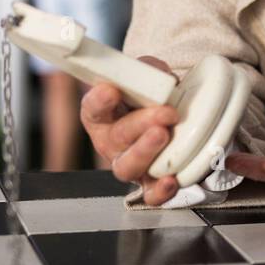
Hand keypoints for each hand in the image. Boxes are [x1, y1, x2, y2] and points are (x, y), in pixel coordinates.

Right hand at [80, 55, 180, 205]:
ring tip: (163, 135)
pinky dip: (159, 190)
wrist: (168, 117)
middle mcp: (111, 142)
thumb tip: (161, 76)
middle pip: (117, 137)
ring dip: (145, 152)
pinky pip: (149, 193)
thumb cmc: (150, 97)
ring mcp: (129, 164)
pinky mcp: (148, 182)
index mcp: (103, 115)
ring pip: (127, 166)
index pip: (93, 108)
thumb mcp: (148, 76)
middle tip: (163, 113)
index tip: (110, 91)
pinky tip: (170, 180)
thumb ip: (150, 71)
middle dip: (140, 124)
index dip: (100, 101)